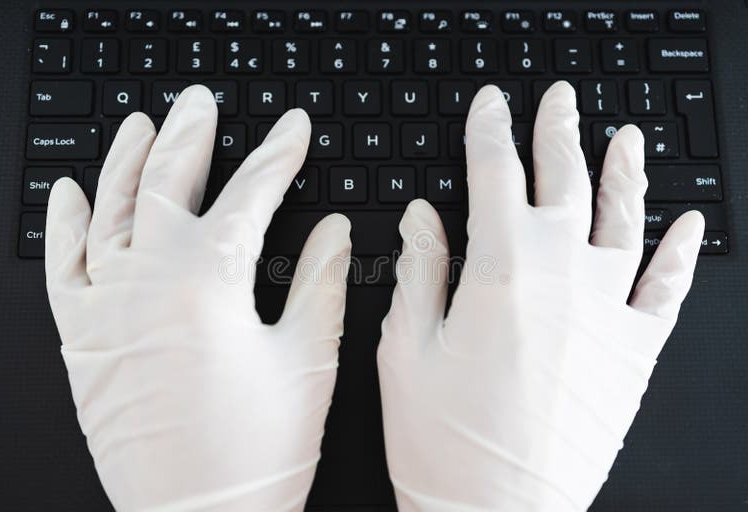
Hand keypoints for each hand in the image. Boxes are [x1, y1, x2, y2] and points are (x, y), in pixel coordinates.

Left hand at [45, 85, 350, 510]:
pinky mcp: (80, 339)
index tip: (292, 128)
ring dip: (127, 159)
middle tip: (203, 103)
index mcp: (208, 281)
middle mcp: (146, 281)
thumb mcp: (307, 357)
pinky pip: (61, 265)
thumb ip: (321, 280)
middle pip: (168, 182)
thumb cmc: (256, 451)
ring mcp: (105, 307)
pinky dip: (63, 223)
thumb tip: (335, 228)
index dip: (278, 153)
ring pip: (109, 209)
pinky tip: (69, 191)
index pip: (250, 193)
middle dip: (192, 134)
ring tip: (144, 124)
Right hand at [377, 82, 703, 511]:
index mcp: (501, 270)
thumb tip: (424, 217)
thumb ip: (421, 270)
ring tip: (624, 137)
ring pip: (625, 217)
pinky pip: (670, 287)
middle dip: (557, 130)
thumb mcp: (408, 348)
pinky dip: (681, 250)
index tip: (491, 106)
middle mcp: (564, 276)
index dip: (490, 130)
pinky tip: (684, 222)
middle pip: (565, 179)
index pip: (496, 173)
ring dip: (624, 170)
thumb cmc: (446, 441)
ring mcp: (609, 311)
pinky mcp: (637, 351)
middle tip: (557, 99)